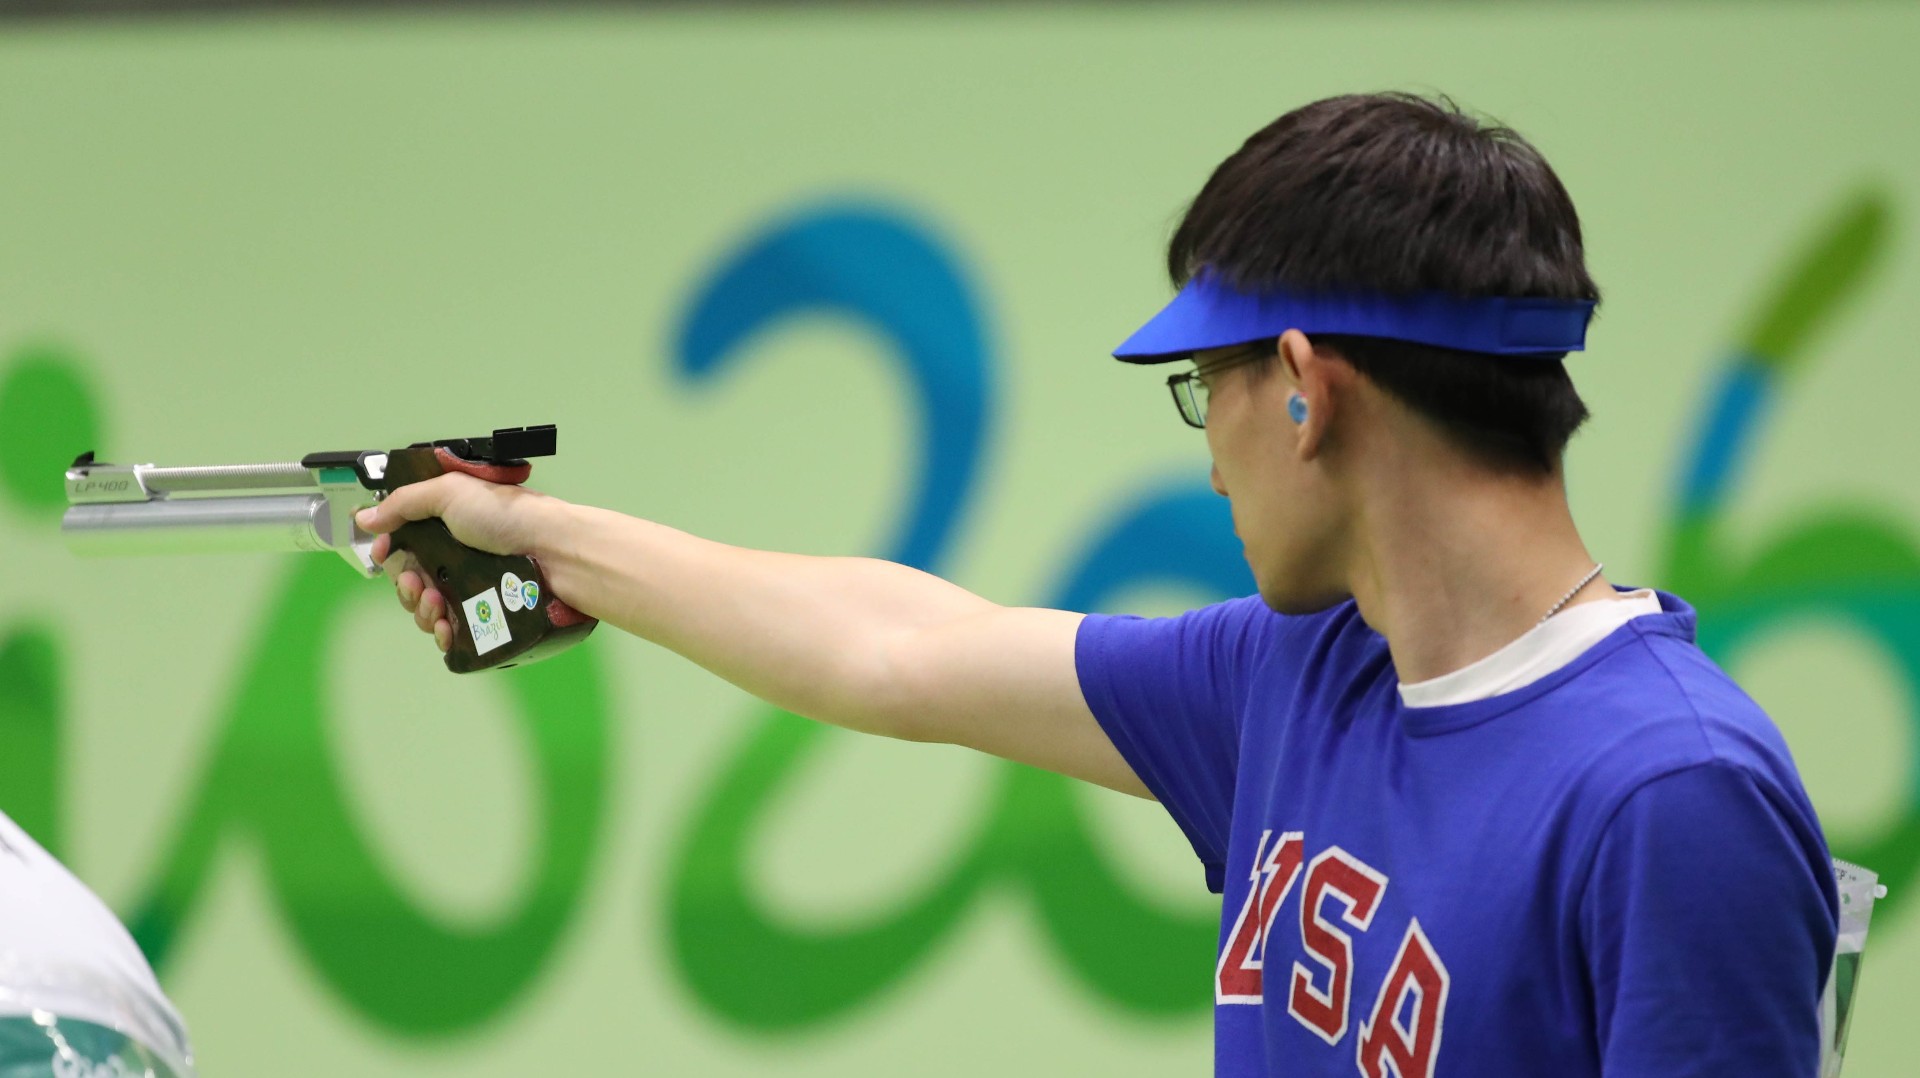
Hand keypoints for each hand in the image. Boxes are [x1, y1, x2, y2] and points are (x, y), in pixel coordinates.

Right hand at [354, 473, 560, 652]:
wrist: (554, 549)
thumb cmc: (507, 514)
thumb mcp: (450, 493)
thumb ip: (403, 503)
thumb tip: (364, 518)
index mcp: (448, 527)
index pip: (405, 545)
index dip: (389, 552)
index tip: (384, 554)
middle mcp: (458, 559)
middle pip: (412, 581)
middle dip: (404, 585)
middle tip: (416, 582)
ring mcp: (472, 590)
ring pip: (428, 610)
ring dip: (420, 609)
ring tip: (435, 602)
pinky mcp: (486, 617)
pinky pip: (453, 634)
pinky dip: (441, 633)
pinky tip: (444, 627)